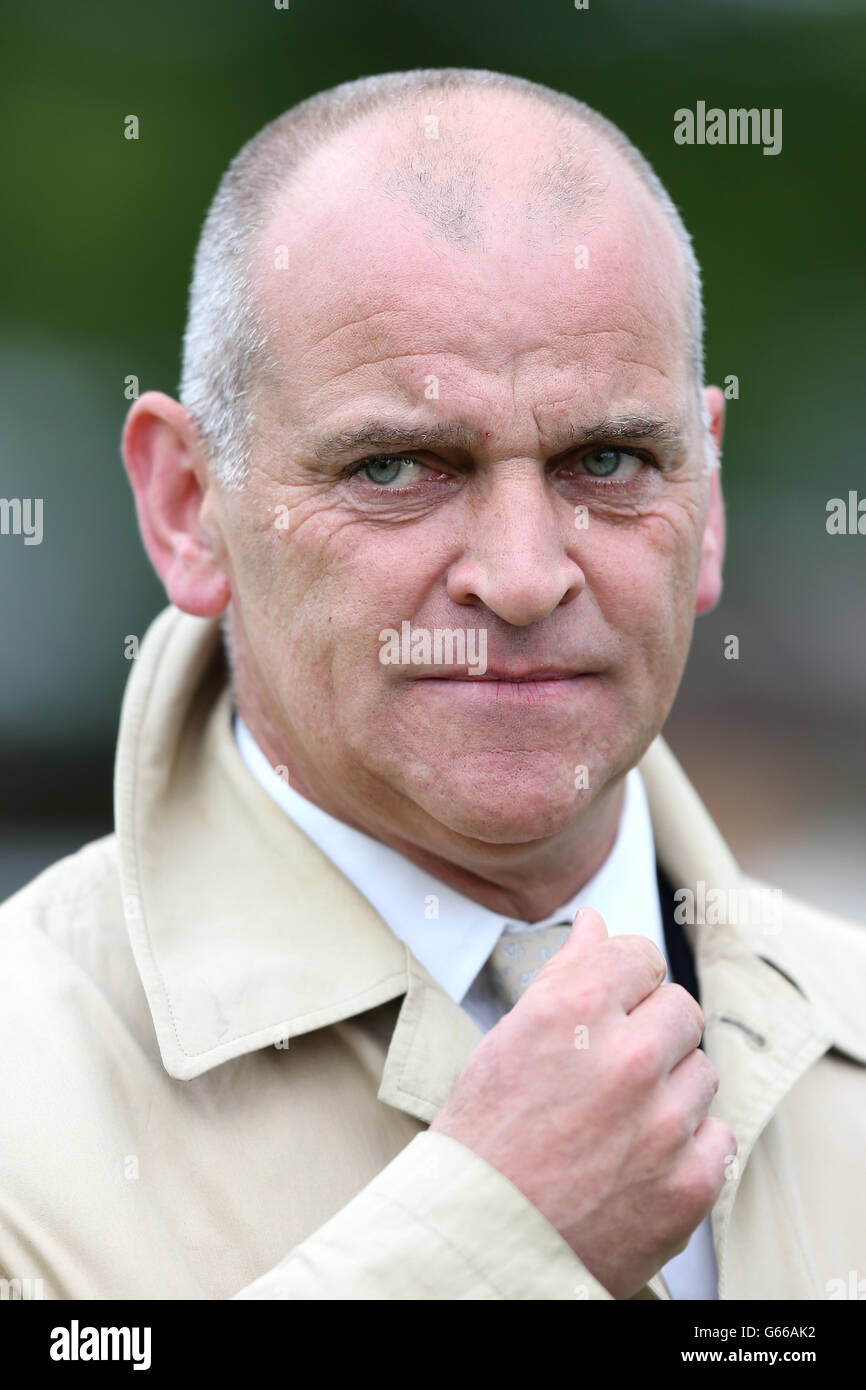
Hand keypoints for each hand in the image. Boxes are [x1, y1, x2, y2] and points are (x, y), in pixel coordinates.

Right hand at [430, 907, 734, 1297]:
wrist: (480, 1246)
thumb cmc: (484, 1140)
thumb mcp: (508, 1041)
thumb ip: (564, 974)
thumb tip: (598, 923)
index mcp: (572, 1011)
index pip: (640, 956)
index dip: (624, 980)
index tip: (610, 1006)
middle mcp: (625, 1058)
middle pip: (680, 1009)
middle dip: (651, 1031)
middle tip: (611, 1069)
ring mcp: (663, 1125)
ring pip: (702, 1071)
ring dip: (670, 1088)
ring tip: (619, 1121)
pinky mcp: (690, 1185)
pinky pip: (718, 1135)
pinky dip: (687, 1147)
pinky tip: (641, 1160)